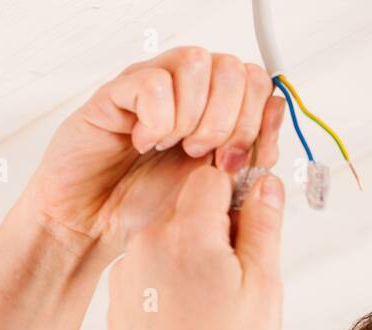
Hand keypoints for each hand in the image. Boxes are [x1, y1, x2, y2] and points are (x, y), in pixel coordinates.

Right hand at [23, 46, 284, 259]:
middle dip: (230, 119)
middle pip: (233, 67)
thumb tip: (277, 114)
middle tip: (205, 156)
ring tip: (176, 147)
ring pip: (196, 62)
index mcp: (215, 111)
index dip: (256, 121)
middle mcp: (186, 93)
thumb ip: (249, 155)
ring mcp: (151, 88)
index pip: (257, 82)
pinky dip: (158, 119)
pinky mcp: (117, 94)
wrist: (94, 224)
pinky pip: (152, 82)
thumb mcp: (214, 190)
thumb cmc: (146, 206)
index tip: (235, 162)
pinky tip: (145, 142)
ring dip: (195, 114)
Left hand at [105, 163, 285, 329]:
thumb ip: (263, 228)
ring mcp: (127, 275)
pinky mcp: (118, 306)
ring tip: (216, 318)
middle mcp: (146, 243)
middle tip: (242, 284)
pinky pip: (153, 280)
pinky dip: (173, 294)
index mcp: (185, 229)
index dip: (240, 196)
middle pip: (189, 211)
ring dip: (196, 265)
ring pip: (170, 247)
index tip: (256, 228)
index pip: (212, 177)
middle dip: (220, 234)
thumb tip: (266, 184)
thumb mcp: (262, 288)